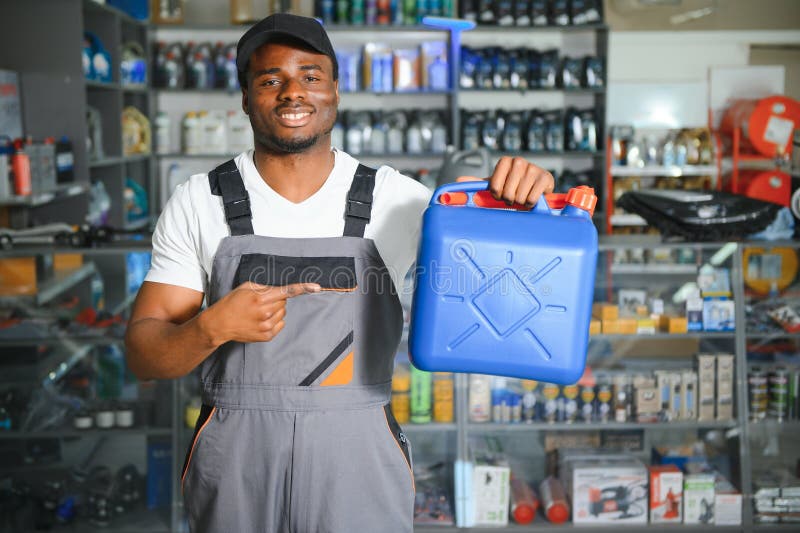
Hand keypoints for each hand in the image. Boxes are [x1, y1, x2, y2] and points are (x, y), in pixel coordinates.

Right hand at [202, 281, 319, 344]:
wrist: (220, 324)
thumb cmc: (232, 303)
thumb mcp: (245, 287)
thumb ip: (264, 287)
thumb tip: (280, 291)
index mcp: (260, 297)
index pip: (286, 291)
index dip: (303, 288)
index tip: (317, 287)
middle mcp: (265, 312)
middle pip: (284, 302)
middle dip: (276, 300)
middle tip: (261, 302)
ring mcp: (266, 325)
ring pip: (283, 313)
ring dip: (275, 310)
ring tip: (259, 312)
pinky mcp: (267, 336)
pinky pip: (281, 324)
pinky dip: (274, 321)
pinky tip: (260, 320)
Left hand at [457, 156, 554, 207]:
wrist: (536, 187)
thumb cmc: (513, 185)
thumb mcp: (495, 184)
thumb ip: (478, 183)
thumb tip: (458, 180)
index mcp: (505, 161)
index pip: (494, 187)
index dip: (497, 195)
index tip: (500, 194)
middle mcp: (519, 161)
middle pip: (507, 193)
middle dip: (509, 200)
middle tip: (513, 197)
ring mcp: (533, 168)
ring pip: (520, 197)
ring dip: (520, 202)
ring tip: (523, 196)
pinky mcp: (545, 177)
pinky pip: (532, 199)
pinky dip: (530, 203)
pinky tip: (532, 198)